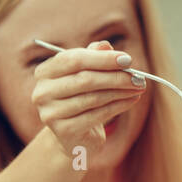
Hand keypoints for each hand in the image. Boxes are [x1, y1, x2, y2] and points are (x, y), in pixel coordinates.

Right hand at [32, 40, 145, 156]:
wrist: (74, 136)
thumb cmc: (81, 98)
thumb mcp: (86, 74)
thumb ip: (93, 57)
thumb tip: (106, 45)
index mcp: (45, 72)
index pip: (73, 59)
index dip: (102, 59)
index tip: (128, 60)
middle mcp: (43, 92)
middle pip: (84, 79)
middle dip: (116, 77)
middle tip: (139, 77)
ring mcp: (51, 113)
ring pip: (93, 98)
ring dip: (121, 92)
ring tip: (139, 88)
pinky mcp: (64, 131)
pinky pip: (98, 115)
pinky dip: (119, 106)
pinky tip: (132, 100)